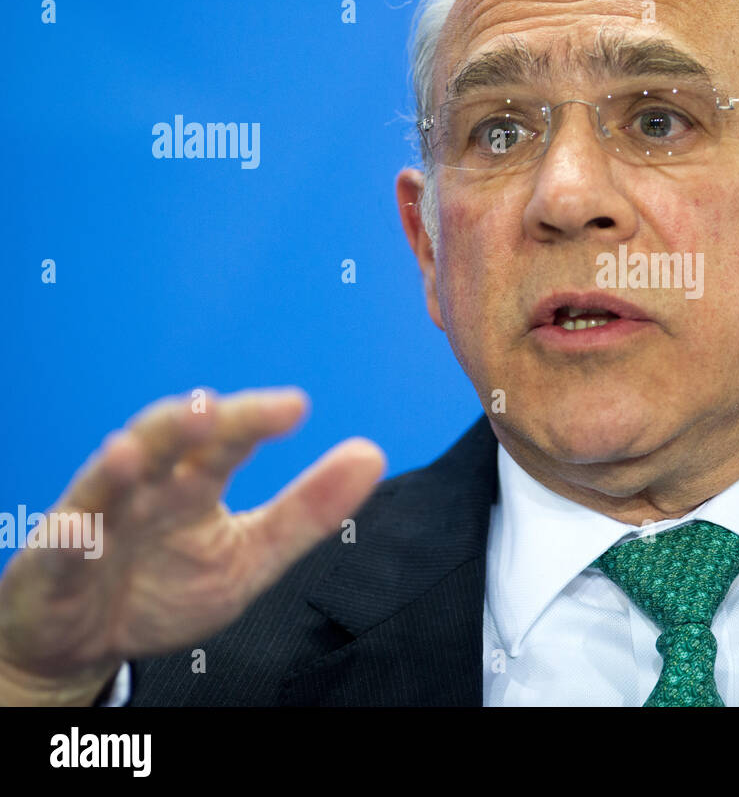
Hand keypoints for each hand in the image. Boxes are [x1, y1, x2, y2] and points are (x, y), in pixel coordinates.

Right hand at [0, 387, 384, 704]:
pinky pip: (61, 552)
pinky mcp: (54, 567)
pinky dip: (70, 540)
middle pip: (164, 443)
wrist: (91, 643)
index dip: (254, 420)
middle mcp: (146, 489)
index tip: (295, 406)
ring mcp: (96, 522)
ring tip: (137, 448)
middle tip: (215, 407)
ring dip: (121, 464)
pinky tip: (81, 530)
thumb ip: (309, 510)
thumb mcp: (252, 556)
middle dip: (186, 424)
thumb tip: (373, 454)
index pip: (227, 442)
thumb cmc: (168, 587)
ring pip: (105, 483)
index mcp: (194, 483)